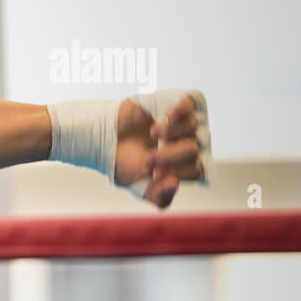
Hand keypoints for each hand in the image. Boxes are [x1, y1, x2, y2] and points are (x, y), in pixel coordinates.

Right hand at [113, 92, 209, 208]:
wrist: (103, 140)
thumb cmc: (124, 164)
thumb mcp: (140, 188)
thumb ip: (159, 197)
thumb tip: (174, 184)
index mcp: (186, 167)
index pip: (197, 171)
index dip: (176, 172)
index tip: (153, 174)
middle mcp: (190, 144)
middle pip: (194, 150)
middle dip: (168, 156)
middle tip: (147, 158)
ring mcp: (185, 124)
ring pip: (193, 127)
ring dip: (169, 132)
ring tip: (152, 134)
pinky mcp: (176, 104)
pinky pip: (192, 103)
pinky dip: (182, 109)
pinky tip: (168, 115)